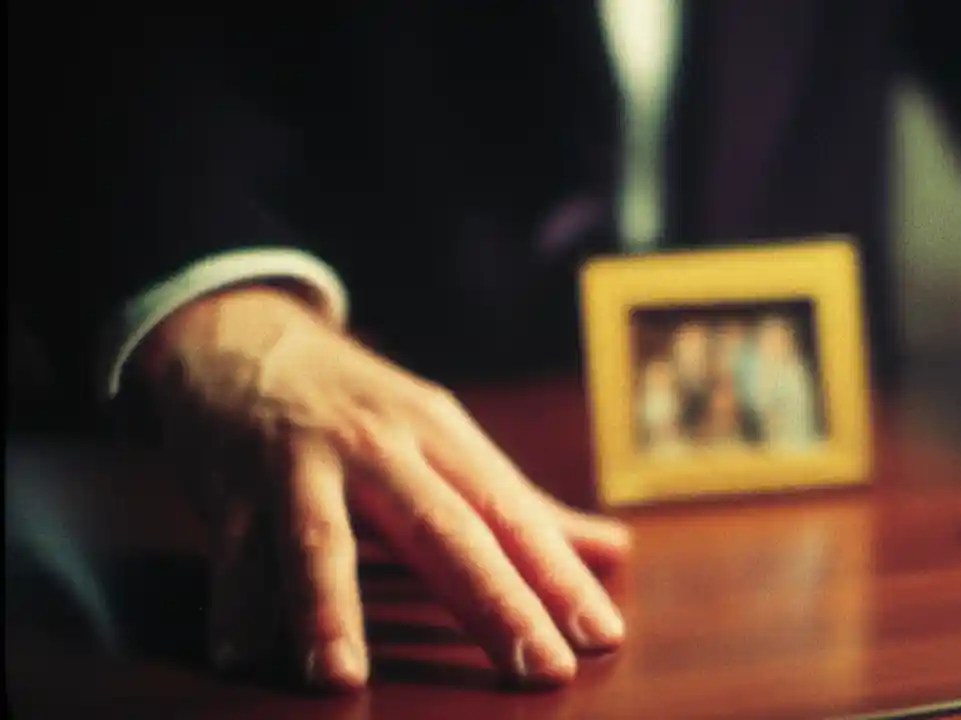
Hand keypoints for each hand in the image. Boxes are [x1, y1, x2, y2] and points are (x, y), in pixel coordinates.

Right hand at [137, 286, 629, 690]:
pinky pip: (233, 551)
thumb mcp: (445, 440)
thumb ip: (523, 506)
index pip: (511, 513)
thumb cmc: (363, 409)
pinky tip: (243, 659)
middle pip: (443, 528)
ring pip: (321, 540)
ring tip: (345, 679)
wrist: (246, 336)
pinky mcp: (229, 484)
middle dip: (494, 601)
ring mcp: (302, 465)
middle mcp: (380, 446)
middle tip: (541, 669)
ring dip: (331, 609)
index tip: (601, 638)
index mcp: (442, 437)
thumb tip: (616, 549)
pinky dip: (235, 605)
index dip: (558, 576)